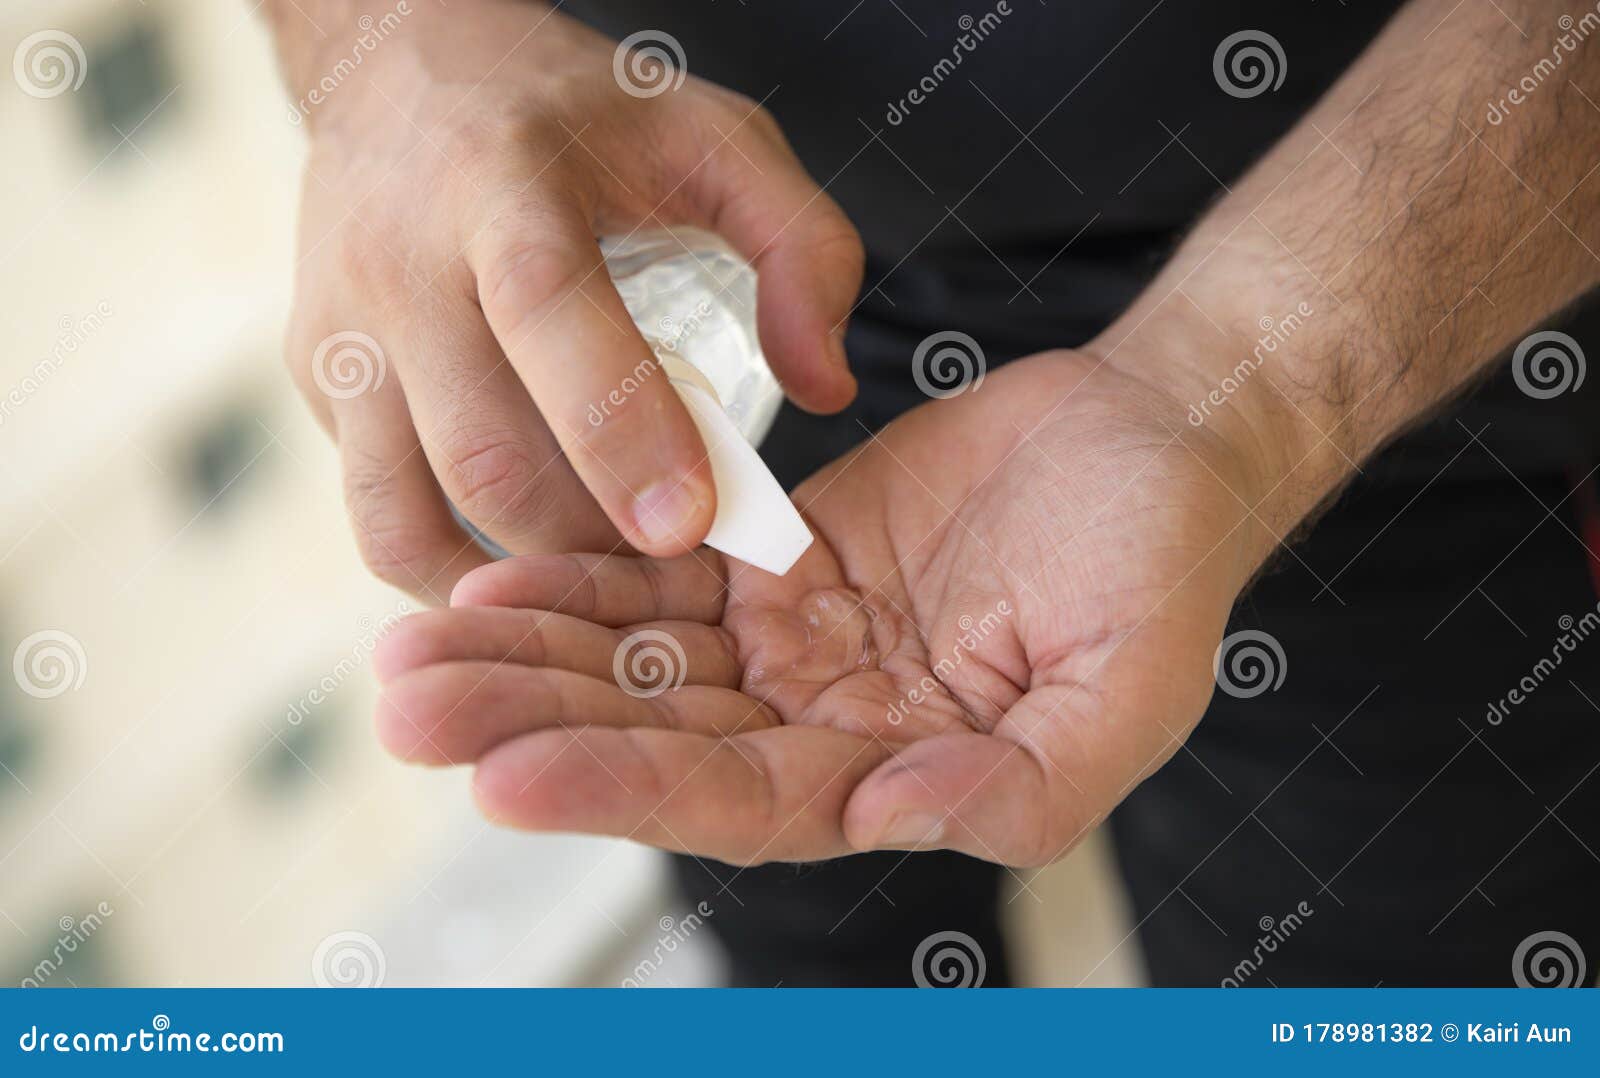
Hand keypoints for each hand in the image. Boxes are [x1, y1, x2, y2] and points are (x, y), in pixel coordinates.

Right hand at [272, 0, 861, 600]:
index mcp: (504, 184)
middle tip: (676, 557)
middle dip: (591, 538)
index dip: (618, 428)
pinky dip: (453, 570)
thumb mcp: (717, 139)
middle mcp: (399, 261)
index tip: (688, 524)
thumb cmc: (580, 116)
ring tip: (604, 567)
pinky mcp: (316, 384)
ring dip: (519, 573)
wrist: (402, 67)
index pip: (546, 310)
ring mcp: (343, 332)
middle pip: (482, 452)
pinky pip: (378, 518)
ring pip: (408, 513)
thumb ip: (803, 249)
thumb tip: (828, 390)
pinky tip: (530, 563)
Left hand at [372, 346, 1282, 865]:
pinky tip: (490, 584)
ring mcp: (797, 640)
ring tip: (412, 658)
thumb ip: (1023, 781)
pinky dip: (581, 583)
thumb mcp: (1128, 689)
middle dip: (533, 726)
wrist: (1153, 433)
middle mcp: (830, 722)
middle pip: (659, 736)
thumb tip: (887, 815)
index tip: (508, 776)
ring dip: (528, 660)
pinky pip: (662, 578)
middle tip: (409, 714)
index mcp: (900, 773)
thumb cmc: (1161, 561)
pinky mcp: (778, 558)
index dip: (627, 788)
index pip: (742, 800)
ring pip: (641, 662)